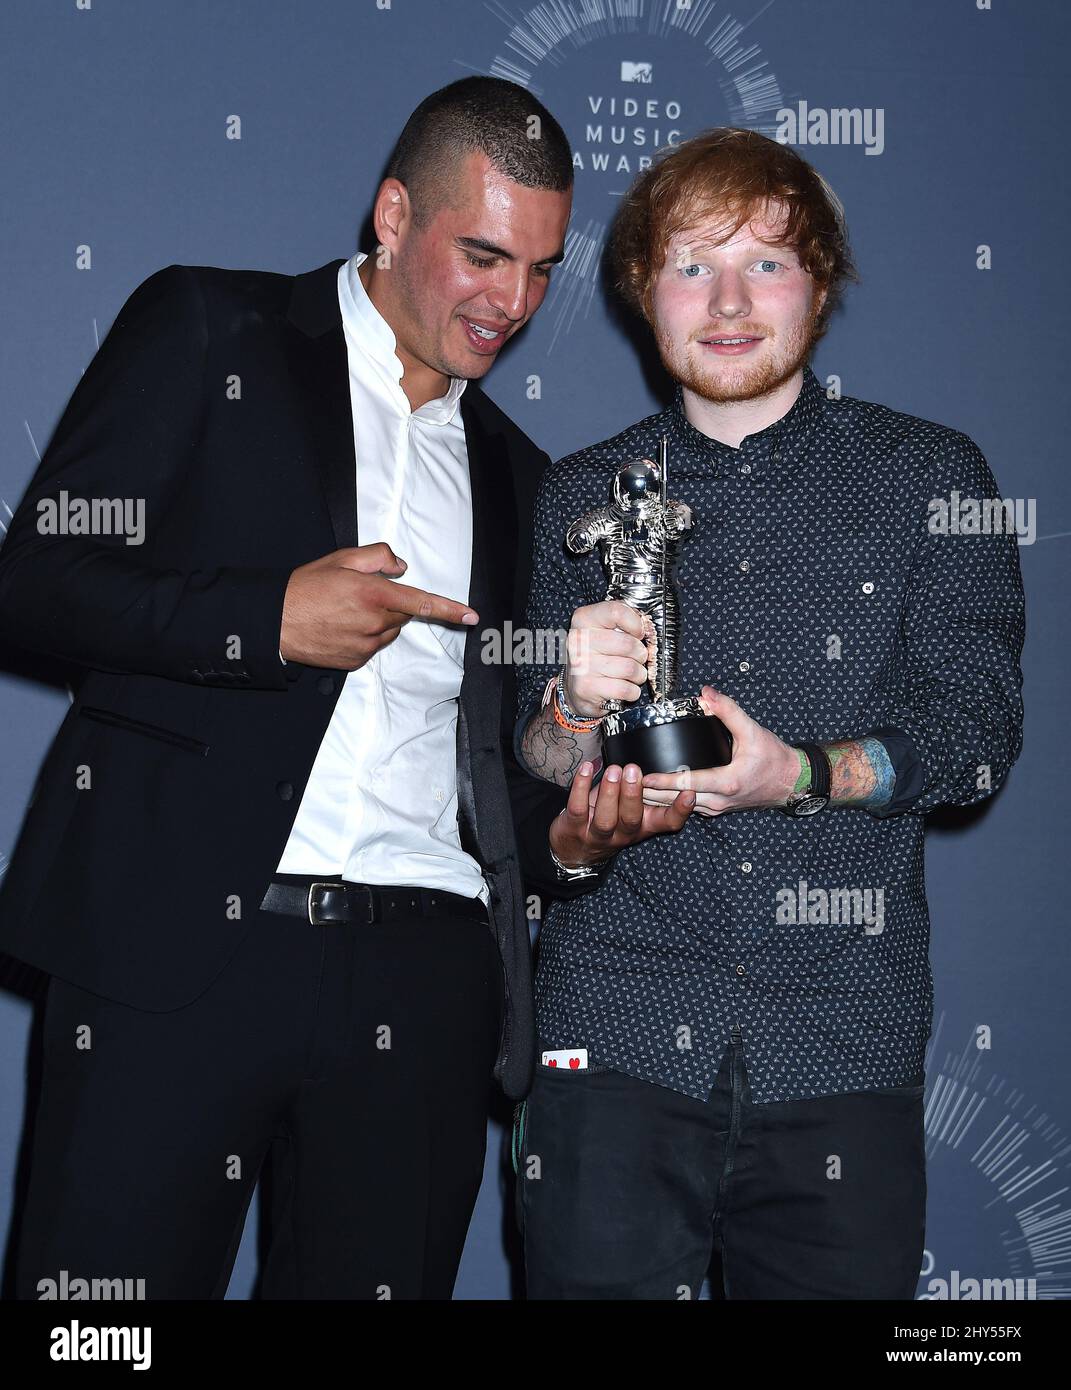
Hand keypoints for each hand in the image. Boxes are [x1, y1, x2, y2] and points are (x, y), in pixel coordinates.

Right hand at [279, 542, 477, 668]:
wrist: (275, 621)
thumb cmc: (306, 587)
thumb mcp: (341, 558)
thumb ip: (378, 556)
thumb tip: (401, 567)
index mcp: (374, 594)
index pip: (421, 602)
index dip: (450, 609)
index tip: (472, 616)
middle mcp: (374, 623)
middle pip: (402, 614)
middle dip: (390, 604)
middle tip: (359, 594)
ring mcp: (365, 645)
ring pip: (389, 631)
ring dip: (378, 621)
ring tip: (345, 611)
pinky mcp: (356, 660)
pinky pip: (373, 646)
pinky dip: (365, 636)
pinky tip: (341, 627)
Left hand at [548, 760, 695, 867]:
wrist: (575, 850)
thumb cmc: (608, 819)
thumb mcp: (631, 811)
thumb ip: (643, 792)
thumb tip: (659, 762)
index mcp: (643, 826)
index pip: (666, 823)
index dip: (679, 811)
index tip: (688, 793)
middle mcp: (623, 834)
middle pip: (631, 819)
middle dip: (633, 794)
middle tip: (633, 770)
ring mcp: (598, 834)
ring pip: (606, 819)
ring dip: (610, 793)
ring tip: (613, 770)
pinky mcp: (574, 828)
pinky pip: (578, 807)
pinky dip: (581, 786)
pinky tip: (586, 768)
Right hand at [562, 600, 654, 717]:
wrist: (576, 687)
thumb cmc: (595, 655)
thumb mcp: (603, 629)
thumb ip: (622, 620)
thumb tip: (645, 625)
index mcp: (584, 619)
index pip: (616, 612)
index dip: (636, 623)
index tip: (638, 632)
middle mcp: (579, 641)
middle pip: (628, 644)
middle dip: (640, 654)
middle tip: (635, 657)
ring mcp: (582, 665)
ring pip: (629, 668)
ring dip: (638, 674)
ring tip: (630, 674)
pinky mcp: (587, 688)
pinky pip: (625, 689)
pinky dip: (632, 691)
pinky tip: (624, 687)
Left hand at [639, 686, 799, 816]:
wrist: (791, 782)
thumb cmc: (774, 759)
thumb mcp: (753, 731)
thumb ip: (728, 711)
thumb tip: (706, 693)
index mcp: (727, 783)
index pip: (687, 784)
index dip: (662, 781)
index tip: (641, 776)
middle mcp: (718, 801)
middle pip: (675, 800)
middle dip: (649, 793)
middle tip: (624, 783)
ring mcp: (716, 808)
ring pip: (678, 808)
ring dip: (655, 800)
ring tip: (629, 790)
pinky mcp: (715, 809)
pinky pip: (685, 808)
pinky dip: (667, 802)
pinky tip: (650, 795)